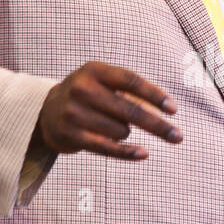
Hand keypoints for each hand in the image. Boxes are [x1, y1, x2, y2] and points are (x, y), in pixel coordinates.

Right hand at [32, 62, 181, 159]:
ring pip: (121, 130)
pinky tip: (143, 153)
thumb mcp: (104, 83)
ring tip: (113, 127)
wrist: (45, 112)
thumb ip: (132, 93)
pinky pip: (106, 147)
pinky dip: (127, 151)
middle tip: (178, 137)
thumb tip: (166, 112)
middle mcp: (82, 89)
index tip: (174, 110)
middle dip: (158, 125)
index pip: (131, 81)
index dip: (154, 95)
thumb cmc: (87, 96)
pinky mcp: (71, 135)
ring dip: (126, 132)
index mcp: (94, 70)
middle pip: (130, 109)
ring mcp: (75, 113)